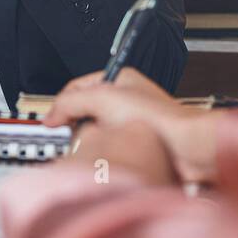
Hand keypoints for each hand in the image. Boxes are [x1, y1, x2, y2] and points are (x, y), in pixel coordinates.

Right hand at [45, 67, 220, 184]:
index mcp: (121, 80)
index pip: (78, 86)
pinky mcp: (138, 144)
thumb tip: (51, 116)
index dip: (62, 103)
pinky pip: (111, 148)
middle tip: (67, 136)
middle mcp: (127, 99)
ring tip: (90, 147)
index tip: (51, 122)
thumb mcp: (102, 99)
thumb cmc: (158, 118)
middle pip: (86, 110)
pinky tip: (106, 157)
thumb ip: (71, 102)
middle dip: (76, 123)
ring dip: (91, 140)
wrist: (186, 148)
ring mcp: (132, 122)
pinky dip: (105, 153)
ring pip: (97, 131)